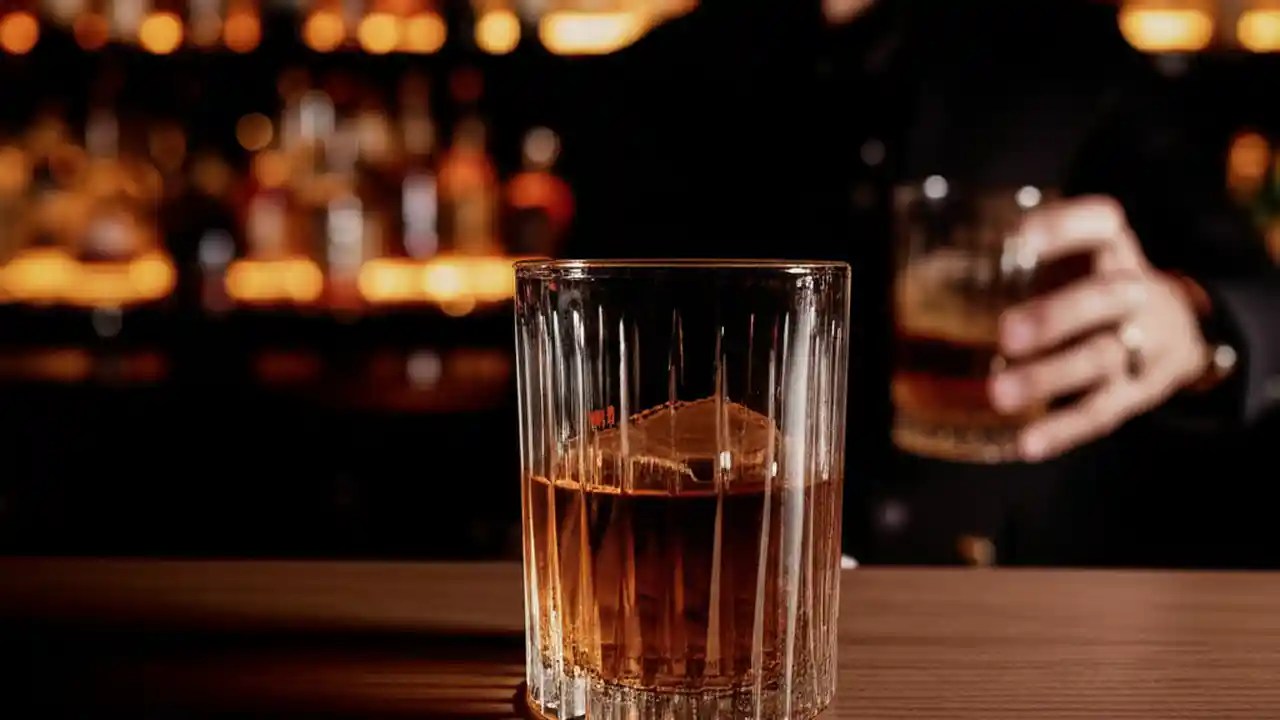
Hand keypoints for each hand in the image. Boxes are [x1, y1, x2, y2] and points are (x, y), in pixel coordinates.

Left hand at [987, 196, 1209, 461]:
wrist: (1185, 331)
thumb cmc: (1098, 290)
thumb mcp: (1081, 263)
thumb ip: (1024, 265)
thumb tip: (926, 272)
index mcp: (1114, 251)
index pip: (1104, 224)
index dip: (1067, 226)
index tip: (1021, 237)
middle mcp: (1135, 291)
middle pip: (1105, 298)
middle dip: (1056, 316)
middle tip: (1007, 334)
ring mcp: (1144, 343)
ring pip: (1100, 357)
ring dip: (1049, 377)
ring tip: (1000, 393)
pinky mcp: (1141, 390)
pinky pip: (1103, 411)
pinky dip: (1064, 429)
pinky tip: (1028, 443)